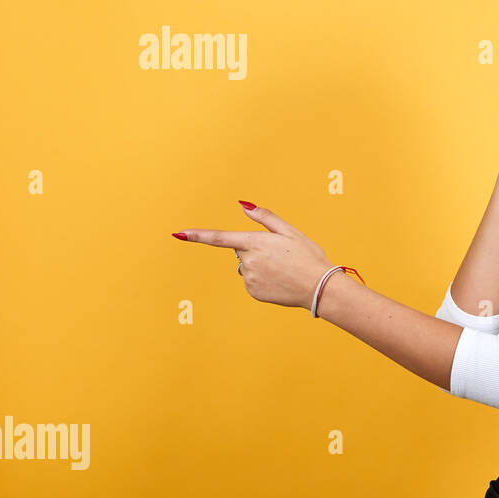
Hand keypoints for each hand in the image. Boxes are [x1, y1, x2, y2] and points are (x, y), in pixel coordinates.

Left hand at [173, 201, 334, 310]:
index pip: (220, 237)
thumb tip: (243, 205)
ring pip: (245, 267)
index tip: (178, 233)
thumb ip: (265, 218)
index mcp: (256, 242)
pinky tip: (279, 281)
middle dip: (254, 250)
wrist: (320, 288)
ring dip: (259, 265)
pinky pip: (251, 281)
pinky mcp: (253, 292)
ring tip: (282, 269)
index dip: (198, 235)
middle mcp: (248, 261)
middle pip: (240, 251)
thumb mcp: (291, 232)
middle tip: (280, 255)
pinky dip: (262, 280)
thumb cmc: (308, 257)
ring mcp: (250, 278)